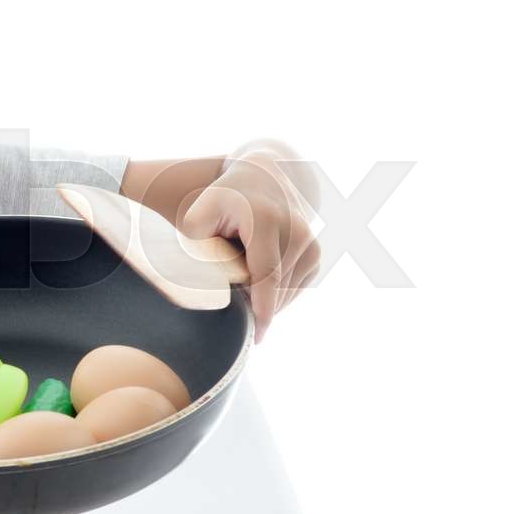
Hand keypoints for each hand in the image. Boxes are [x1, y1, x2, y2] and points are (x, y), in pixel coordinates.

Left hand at [178, 156, 319, 344]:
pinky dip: (278, 295)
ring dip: (267, 301)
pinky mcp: (316, 254)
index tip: (257, 336)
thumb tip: (206, 283)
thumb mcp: (199, 215)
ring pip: (288, 292)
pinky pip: (296, 288)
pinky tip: (258, 287)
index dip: (261, 308)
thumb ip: (197, 247)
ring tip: (242, 294)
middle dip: (257, 307)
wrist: (261, 176)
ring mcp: (311, 242)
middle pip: (277, 287)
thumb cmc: (220, 201)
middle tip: (233, 315)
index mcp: (265, 219)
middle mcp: (296, 229)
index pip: (266, 274)